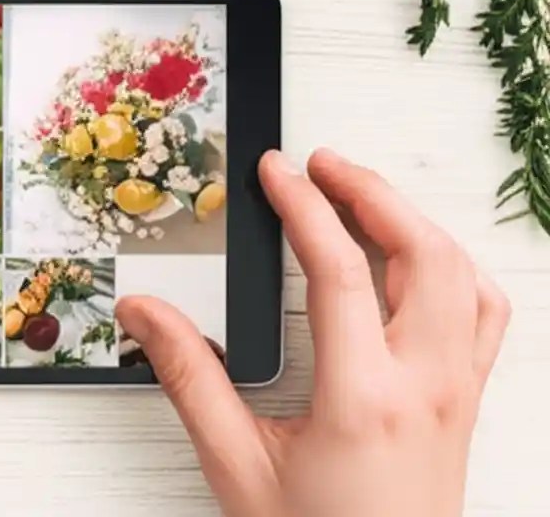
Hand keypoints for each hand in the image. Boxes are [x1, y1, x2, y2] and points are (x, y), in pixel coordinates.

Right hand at [116, 149, 510, 516]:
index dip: (303, 206)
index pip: (337, 270)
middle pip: (420, 252)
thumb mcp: (237, 465)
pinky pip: (484, 313)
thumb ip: (188, 379)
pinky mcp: (467, 402)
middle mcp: (426, 386)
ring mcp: (458, 392)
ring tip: (363, 197)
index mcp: (364, 399)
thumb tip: (144, 313)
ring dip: (414, 221)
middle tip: (320, 164)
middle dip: (370, 191)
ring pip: (460, 274)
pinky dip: (453, 266)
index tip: (276, 172)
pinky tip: (418, 260)